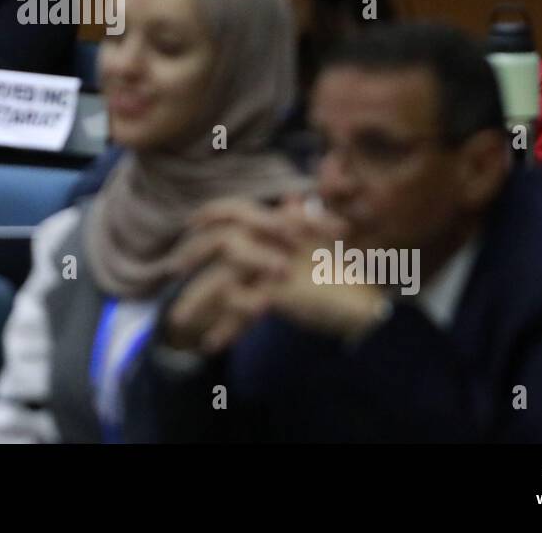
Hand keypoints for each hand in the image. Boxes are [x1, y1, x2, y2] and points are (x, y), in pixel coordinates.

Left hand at [165, 195, 393, 352]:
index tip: (192, 223)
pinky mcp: (279, 291)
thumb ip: (300, 223)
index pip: (238, 210)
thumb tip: (290, 197)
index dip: (213, 212)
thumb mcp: (317, 247)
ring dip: (198, 301)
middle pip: (221, 243)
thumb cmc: (343, 278)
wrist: (368, 307)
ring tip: (179, 322)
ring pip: (223, 280)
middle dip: (192, 255)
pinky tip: (212, 343)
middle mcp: (275, 243)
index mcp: (282, 228)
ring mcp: (276, 265)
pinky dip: (225, 328)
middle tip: (173, 270)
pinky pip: (240, 310)